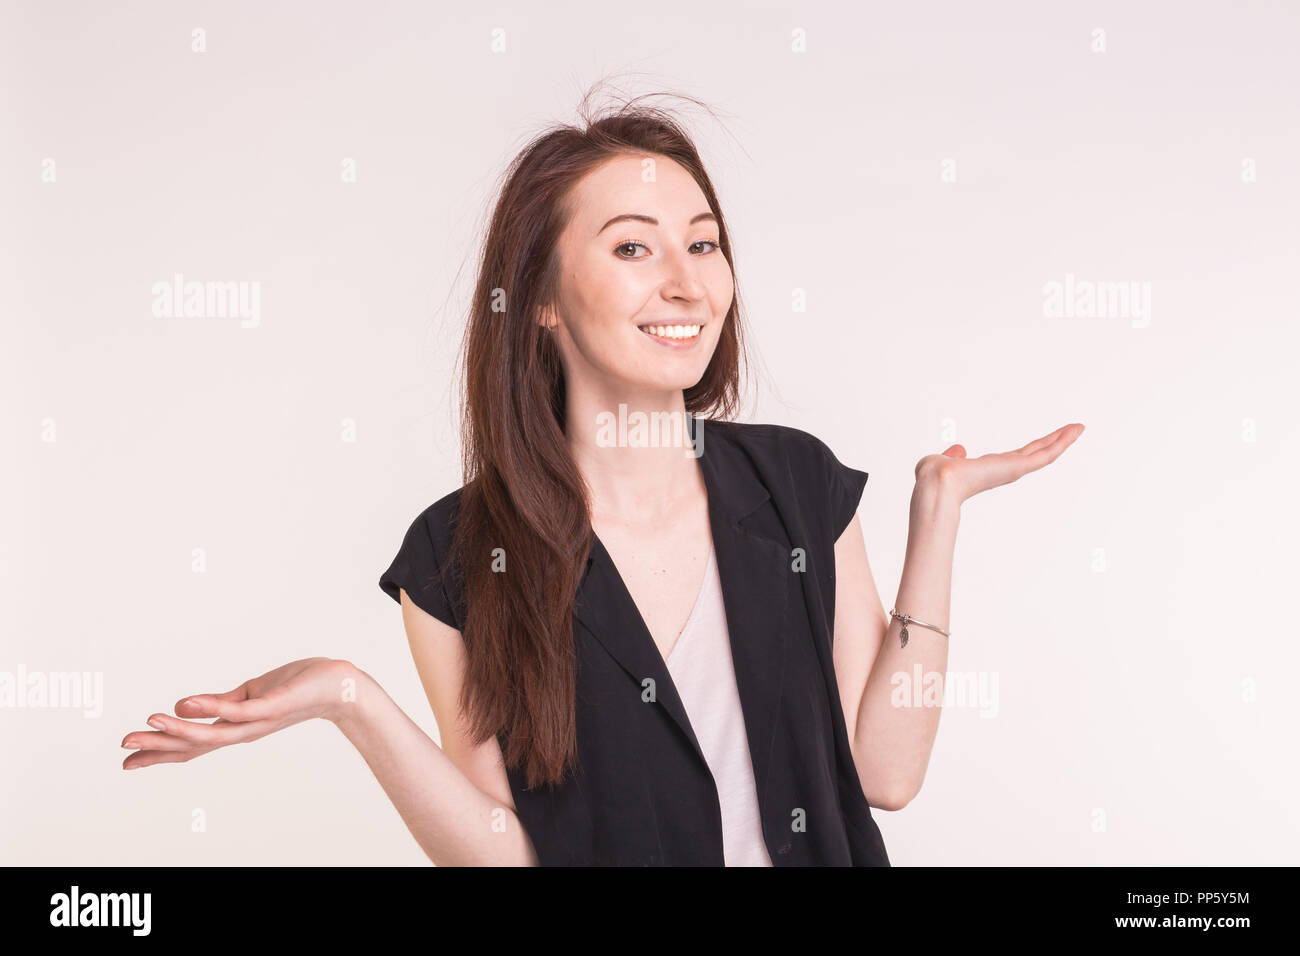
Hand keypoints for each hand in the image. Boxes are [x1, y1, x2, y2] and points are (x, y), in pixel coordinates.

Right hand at [121, 657, 358, 769]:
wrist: (339, 686)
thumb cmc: (297, 686)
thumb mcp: (250, 694)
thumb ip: (219, 703)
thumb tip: (183, 705)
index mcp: (236, 728)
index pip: (192, 744)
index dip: (160, 751)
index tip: (127, 757)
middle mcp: (243, 731)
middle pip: (194, 745)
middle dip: (158, 747)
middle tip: (124, 747)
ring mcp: (257, 721)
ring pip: (212, 733)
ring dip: (178, 729)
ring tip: (148, 721)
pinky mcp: (272, 705)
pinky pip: (238, 709)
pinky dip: (212, 707)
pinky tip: (187, 703)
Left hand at [914, 423, 1084, 505]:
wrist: (937, 484)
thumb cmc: (934, 476)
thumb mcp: (943, 460)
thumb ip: (953, 455)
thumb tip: (958, 450)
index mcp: (989, 469)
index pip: (1016, 456)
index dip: (1032, 448)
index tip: (1044, 441)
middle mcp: (1004, 470)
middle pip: (1036, 453)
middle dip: (1054, 442)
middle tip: (1073, 430)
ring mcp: (1014, 470)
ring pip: (1045, 454)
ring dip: (1063, 440)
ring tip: (1079, 427)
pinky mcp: (1018, 467)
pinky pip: (1045, 454)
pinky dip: (1061, 442)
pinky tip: (1074, 431)